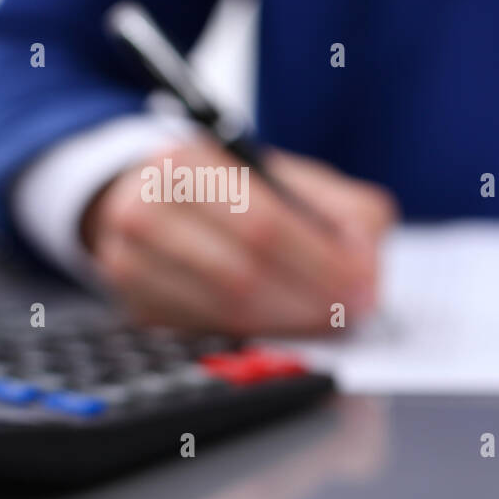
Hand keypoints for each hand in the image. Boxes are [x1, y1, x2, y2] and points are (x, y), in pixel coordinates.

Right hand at [81, 140, 397, 333]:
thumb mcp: (301, 181)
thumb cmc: (247, 192)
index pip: (264, 224)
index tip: (362, 287)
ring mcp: (131, 261)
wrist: (168, 199)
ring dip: (289, 323)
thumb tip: (367, 275)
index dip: (320, 263)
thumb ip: (348, 214)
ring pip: (225, 311)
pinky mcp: (137, 306)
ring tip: (327, 319)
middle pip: (242, 274)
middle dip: (309, 301)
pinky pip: (209, 333)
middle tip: (350, 312)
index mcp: (188, 164)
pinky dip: (258, 335)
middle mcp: (144, 209)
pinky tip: (287, 327)